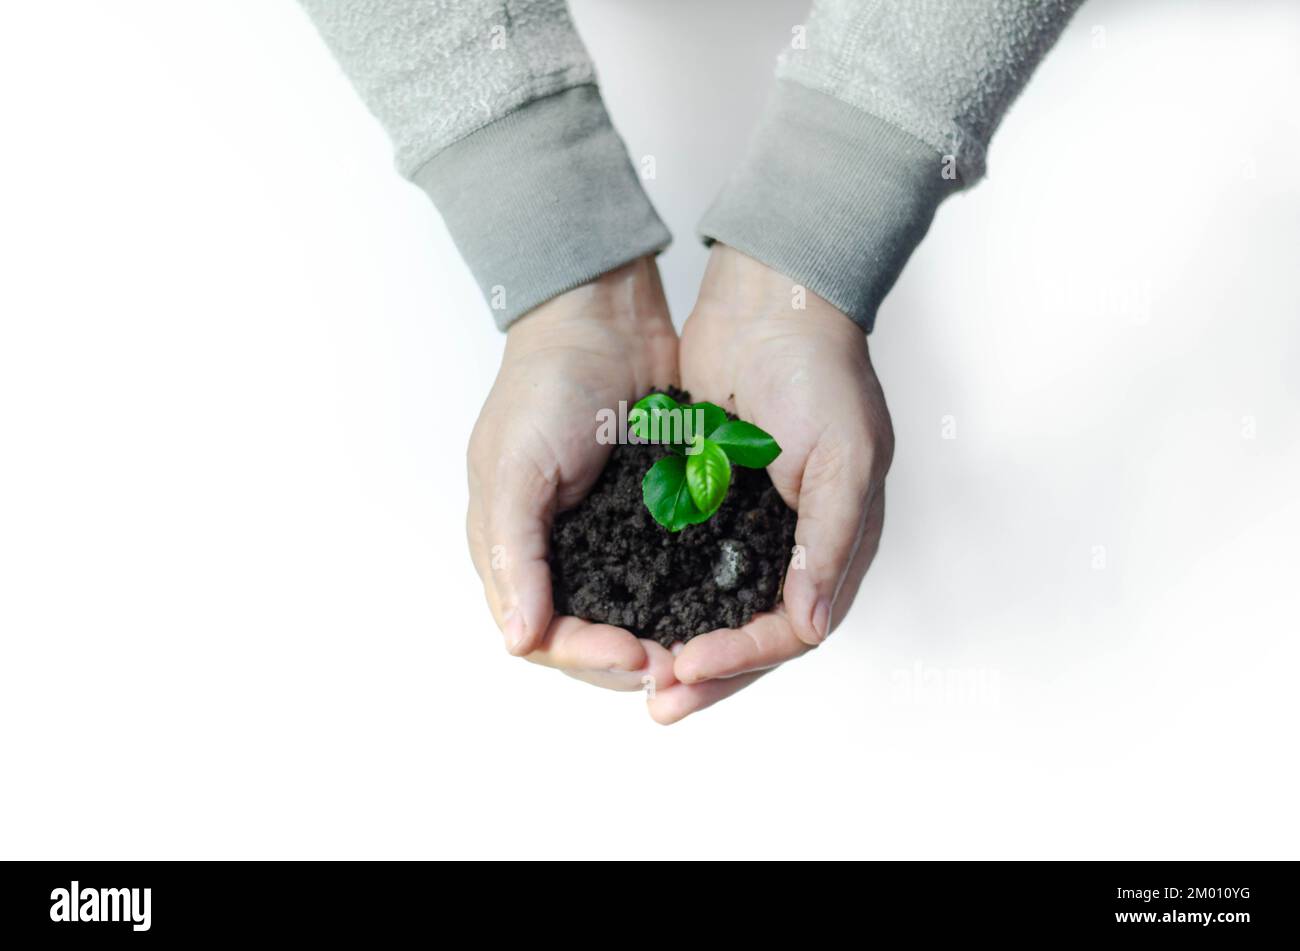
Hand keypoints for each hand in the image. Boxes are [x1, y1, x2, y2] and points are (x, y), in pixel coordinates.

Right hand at [466, 257, 679, 691]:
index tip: (637, 655)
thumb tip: (517, 639)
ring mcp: (605, 539)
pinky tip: (712, 612)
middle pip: (590, 639)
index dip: (587, 656)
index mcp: (512, 550)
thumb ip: (512, 552)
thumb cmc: (543, 386)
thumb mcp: (513, 468)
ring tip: (698, 651)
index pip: (544, 635)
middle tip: (678, 665)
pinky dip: (685, 600)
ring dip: (660, 640)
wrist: (603, 320)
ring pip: (631, 617)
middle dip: (630, 660)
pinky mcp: (650, 520)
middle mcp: (557, 555)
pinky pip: (665, 577)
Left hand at [648, 245, 893, 723]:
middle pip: (751, 633)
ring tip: (638, 677)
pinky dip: (664, 596)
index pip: (793, 628)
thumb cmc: (818, 368)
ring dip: (682, 644)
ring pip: (715, 608)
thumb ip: (827, 543)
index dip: (743, 655)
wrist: (768, 298)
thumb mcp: (842, 455)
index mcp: (836, 542)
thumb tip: (811, 626)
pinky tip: (630, 618)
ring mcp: (750, 525)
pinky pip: (687, 566)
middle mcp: (794, 545)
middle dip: (706, 672)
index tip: (689, 667)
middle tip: (658, 704)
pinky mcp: (709, 501)